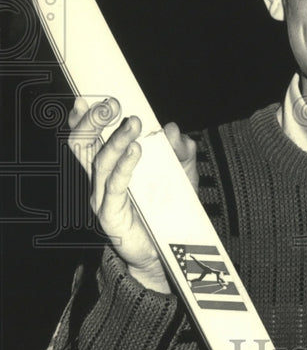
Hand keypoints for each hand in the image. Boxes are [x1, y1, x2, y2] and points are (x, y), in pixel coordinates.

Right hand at [68, 97, 198, 292]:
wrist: (169, 252)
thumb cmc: (168, 210)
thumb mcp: (182, 175)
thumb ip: (180, 151)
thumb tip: (172, 130)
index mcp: (109, 166)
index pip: (87, 137)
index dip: (82, 117)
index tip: (86, 97)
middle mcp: (99, 179)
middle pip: (82, 145)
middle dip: (93, 121)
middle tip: (111, 104)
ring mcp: (101, 198)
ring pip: (99, 162)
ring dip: (116, 140)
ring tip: (133, 124)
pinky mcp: (110, 216)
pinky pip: (114, 187)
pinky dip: (124, 167)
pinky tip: (135, 151)